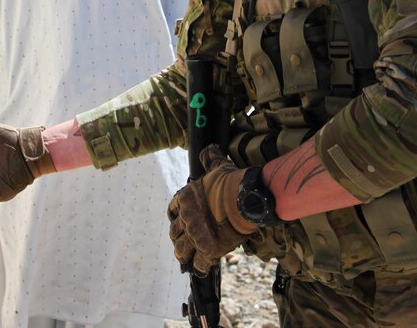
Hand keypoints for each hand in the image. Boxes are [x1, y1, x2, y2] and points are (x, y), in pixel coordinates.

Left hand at [167, 145, 256, 273]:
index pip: (171, 211)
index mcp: (184, 199)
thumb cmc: (232, 181)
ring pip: (181, 250)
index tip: (180, 220)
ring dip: (185, 254)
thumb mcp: (218, 166)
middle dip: (179, 237)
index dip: (175, 217)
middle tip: (186, 241)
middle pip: (174, 233)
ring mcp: (195, 235)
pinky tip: (203, 267)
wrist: (245, 198)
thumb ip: (210, 158)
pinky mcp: (208, 249)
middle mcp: (186, 218)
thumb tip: (209, 149)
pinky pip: (198, 263)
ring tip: (189, 259)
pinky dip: (200, 266)